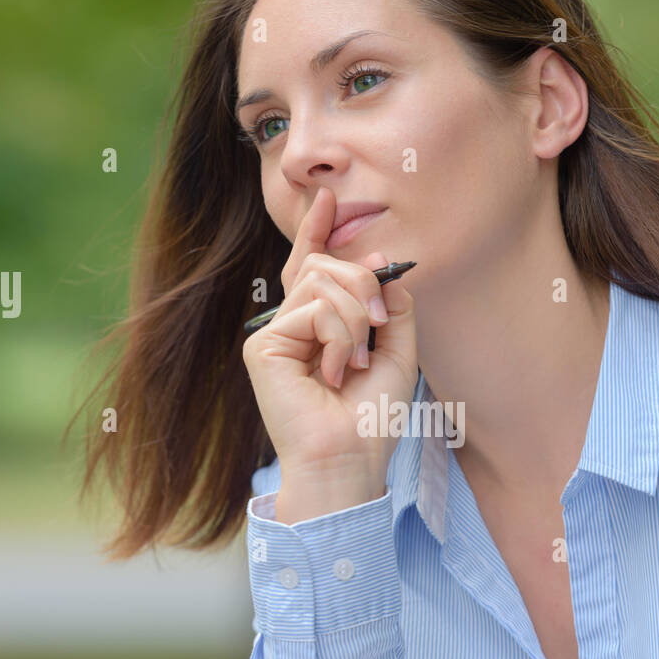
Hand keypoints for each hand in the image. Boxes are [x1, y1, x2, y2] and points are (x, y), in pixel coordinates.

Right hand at [242, 187, 418, 484]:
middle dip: (363, 284)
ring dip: (354, 319)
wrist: (349, 459)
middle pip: (326, 265)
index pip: (312, 268)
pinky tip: (336, 373)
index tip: (327, 199)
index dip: (317, 233)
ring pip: (322, 280)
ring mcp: (274, 334)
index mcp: (318, 327)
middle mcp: (291, 326)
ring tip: (356, 362)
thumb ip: (391, 307)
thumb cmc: (370, 418)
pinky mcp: (262, 346)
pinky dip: (339, 338)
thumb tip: (381, 264)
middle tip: (377, 324)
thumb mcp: (396, 352)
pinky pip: (313, 309)